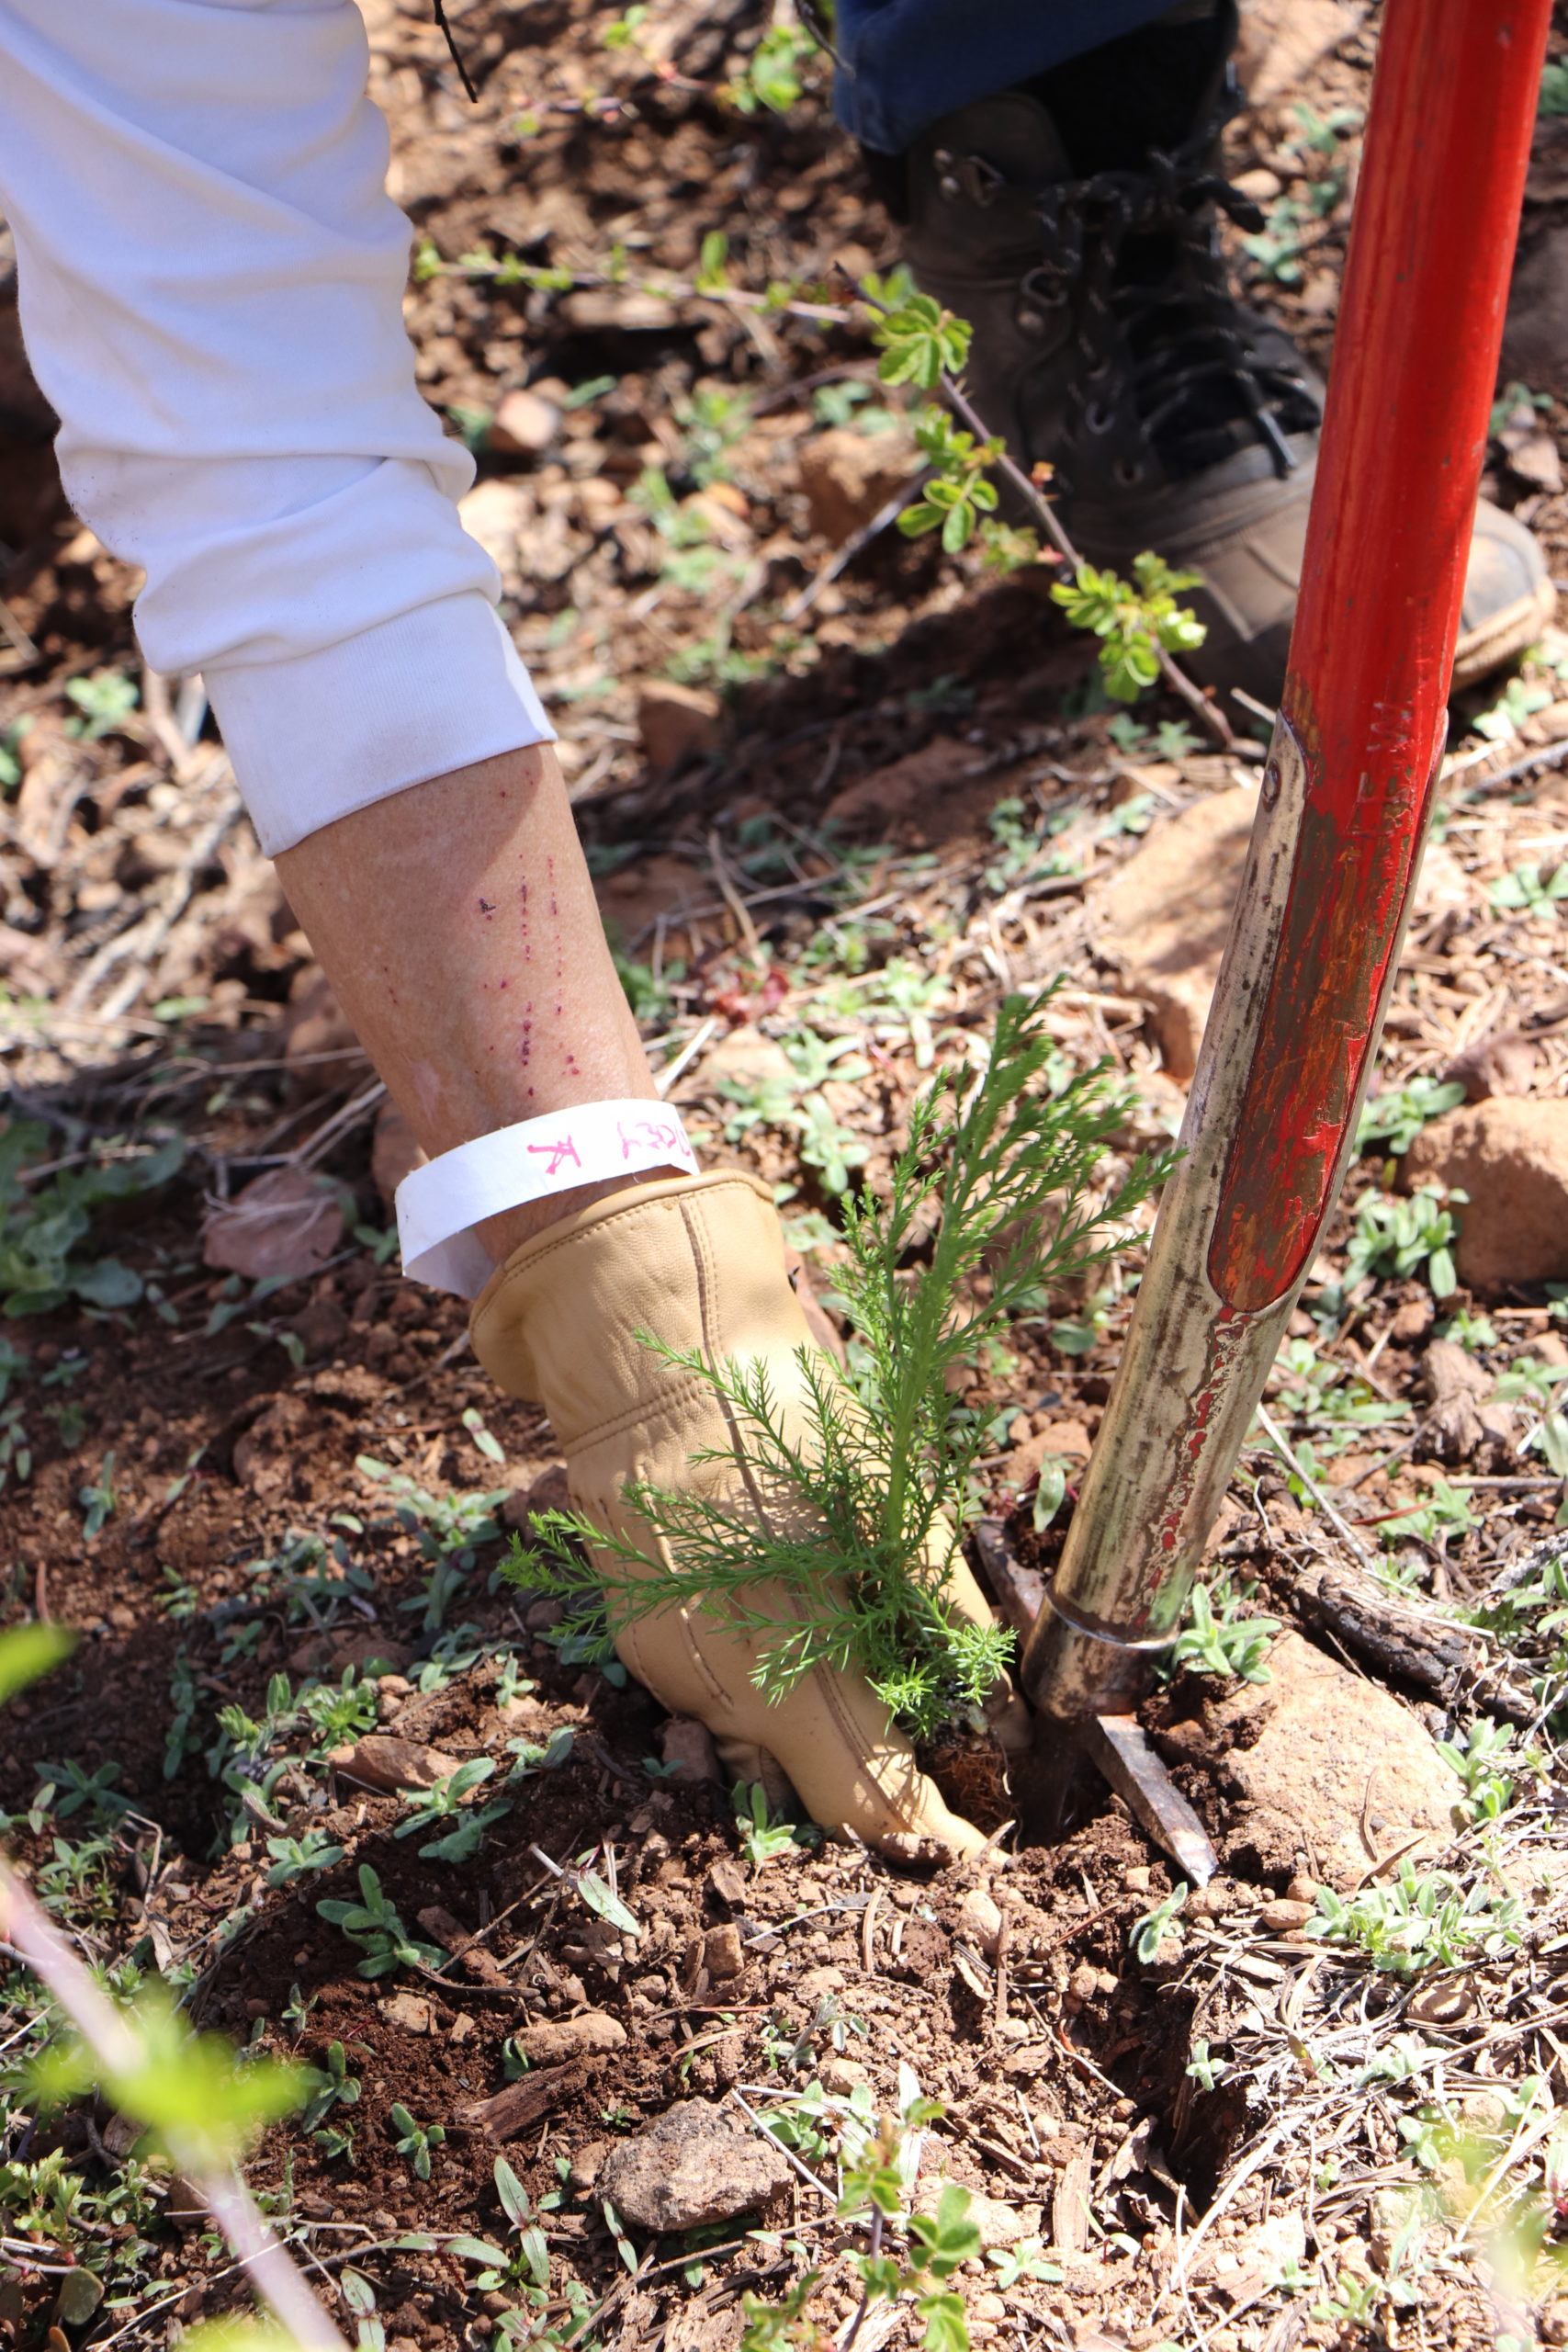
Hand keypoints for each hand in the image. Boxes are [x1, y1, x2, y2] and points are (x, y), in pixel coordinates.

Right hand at [472, 1169, 1003, 1860]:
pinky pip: (724, 1705)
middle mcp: (725, 1695)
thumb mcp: (896, 1505)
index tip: (980, 1854)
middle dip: (886, 1798)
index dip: (930, 1837)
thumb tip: (1004, 1706)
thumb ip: (949, 1614)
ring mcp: (674, 1678)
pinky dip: (774, 1698)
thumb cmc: (791, 1426)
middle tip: (947, 1789)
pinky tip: (800, 1640)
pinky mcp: (644, 1651)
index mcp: (796, 1666)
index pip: (871, 1803)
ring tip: (881, 1702)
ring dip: (827, 1745)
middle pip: (818, 1793)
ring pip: (767, 1752)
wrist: (653, 1373)